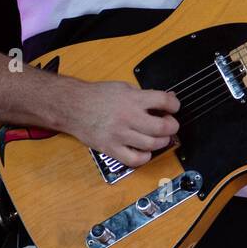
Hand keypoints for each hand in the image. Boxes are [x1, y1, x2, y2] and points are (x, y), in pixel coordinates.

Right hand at [66, 80, 180, 167]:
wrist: (72, 106)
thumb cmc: (96, 96)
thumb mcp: (124, 87)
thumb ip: (145, 95)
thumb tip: (166, 99)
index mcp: (132, 99)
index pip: (164, 102)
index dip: (175, 105)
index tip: (174, 107)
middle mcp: (127, 117)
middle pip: (162, 127)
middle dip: (172, 126)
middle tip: (170, 125)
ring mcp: (119, 135)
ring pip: (152, 145)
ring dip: (161, 142)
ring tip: (159, 137)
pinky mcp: (111, 148)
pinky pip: (134, 160)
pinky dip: (144, 157)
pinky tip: (145, 151)